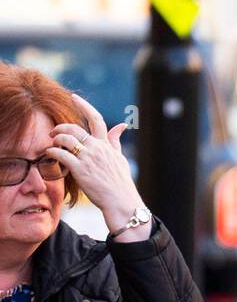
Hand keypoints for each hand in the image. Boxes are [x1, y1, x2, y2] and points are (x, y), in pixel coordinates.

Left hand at [44, 93, 144, 233]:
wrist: (122, 204)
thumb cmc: (121, 185)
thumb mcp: (121, 160)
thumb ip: (116, 142)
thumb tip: (121, 126)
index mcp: (106, 145)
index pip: (96, 118)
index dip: (84, 105)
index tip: (74, 98)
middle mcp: (97, 148)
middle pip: (74, 127)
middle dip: (61, 127)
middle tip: (53, 132)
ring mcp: (88, 158)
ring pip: (66, 138)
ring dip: (55, 138)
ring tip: (51, 144)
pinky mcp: (80, 170)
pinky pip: (61, 154)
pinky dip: (52, 152)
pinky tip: (48, 154)